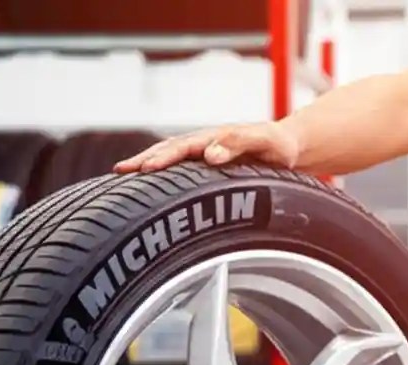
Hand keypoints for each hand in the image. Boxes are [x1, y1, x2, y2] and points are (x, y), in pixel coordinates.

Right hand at [113, 122, 300, 173]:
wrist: (287, 147)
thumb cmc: (279, 148)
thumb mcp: (267, 143)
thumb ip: (241, 144)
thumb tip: (210, 154)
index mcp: (217, 138)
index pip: (185, 147)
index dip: (166, 158)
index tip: (148, 169)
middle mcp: (205, 142)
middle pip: (169, 149)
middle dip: (145, 159)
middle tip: (121, 171)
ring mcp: (203, 152)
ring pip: (169, 155)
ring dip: (145, 163)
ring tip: (120, 174)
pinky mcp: (204, 164)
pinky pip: (177, 166)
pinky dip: (158, 169)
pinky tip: (142, 182)